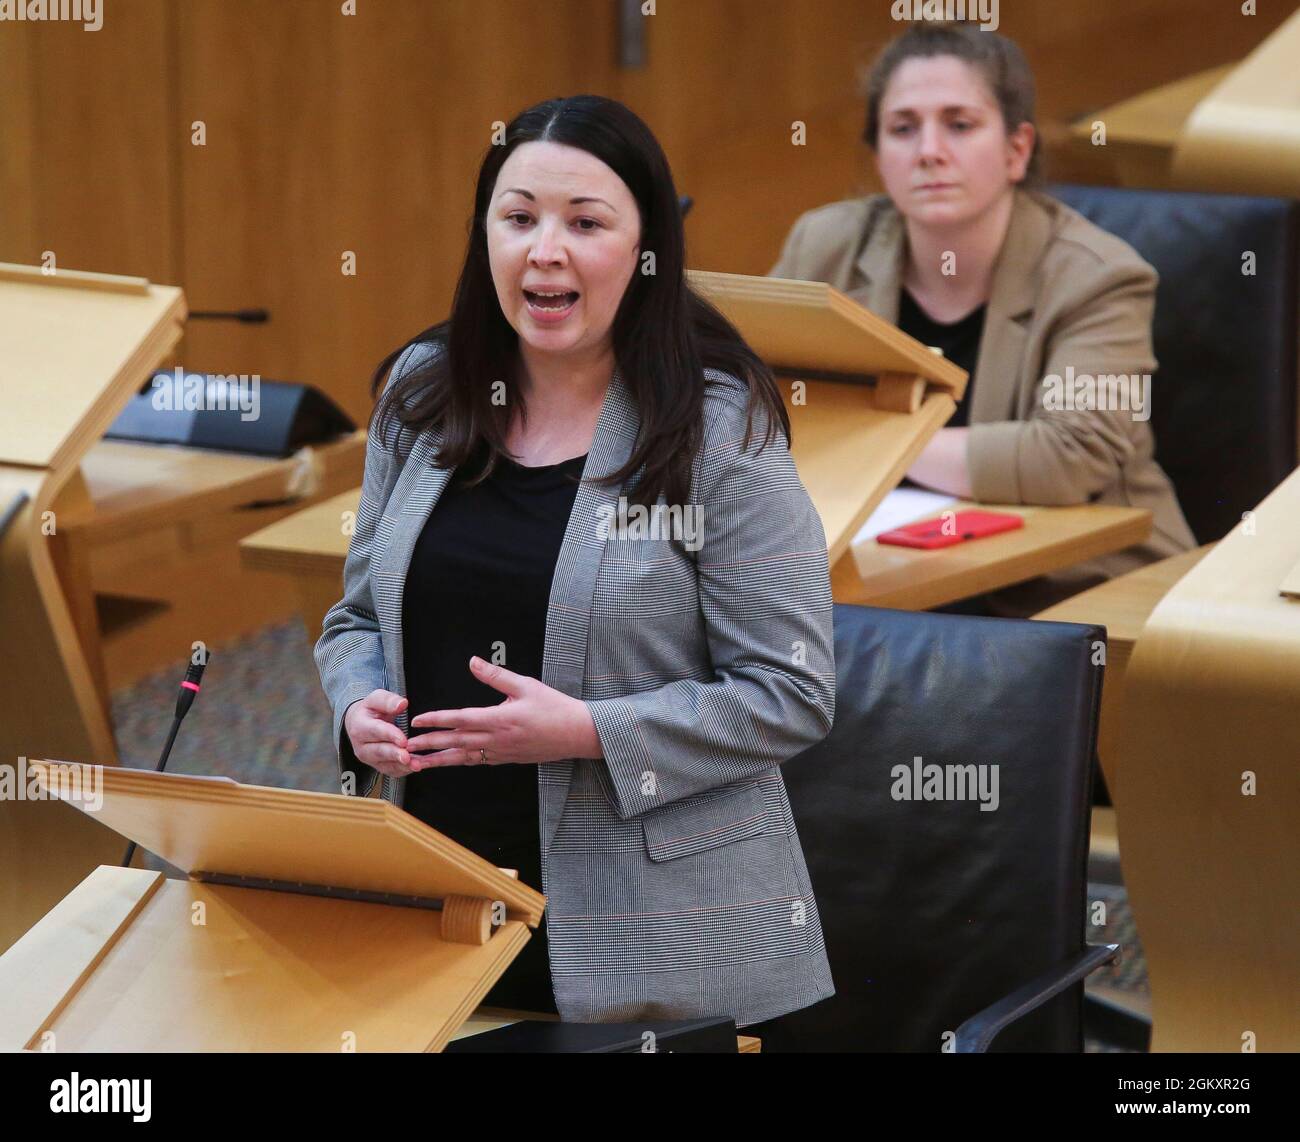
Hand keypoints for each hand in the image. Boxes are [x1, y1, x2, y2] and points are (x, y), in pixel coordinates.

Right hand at [343, 689, 416, 777]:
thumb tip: (402, 704)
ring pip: (385, 764)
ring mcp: (369, 758)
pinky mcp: (377, 765)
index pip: (376, 732)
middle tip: (407, 757)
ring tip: (415, 766)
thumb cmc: (371, 710)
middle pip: (379, 751)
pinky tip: (415, 767)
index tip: (403, 740)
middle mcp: (361, 746)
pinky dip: (403, 770)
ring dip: (401, 766)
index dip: (390, 736)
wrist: (360, 723)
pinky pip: (390, 771)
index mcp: (359, 727)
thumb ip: (388, 701)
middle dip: (394, 755)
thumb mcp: (377, 699)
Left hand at [405, 656, 601, 767]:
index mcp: (499, 719)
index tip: (417, 720)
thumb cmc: (554, 707)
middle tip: (405, 746)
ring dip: (438, 760)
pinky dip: (459, 762)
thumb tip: (473, 662)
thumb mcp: (526, 685)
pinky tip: (448, 762)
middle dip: (428, 744)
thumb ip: (496, 675)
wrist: (576, 734)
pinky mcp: (506, 759)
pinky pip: (477, 762)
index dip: (436, 719)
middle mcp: (497, 739)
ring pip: (463, 757)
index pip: (460, 719)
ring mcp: (501, 752)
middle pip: (455, 742)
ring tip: (417, 763)